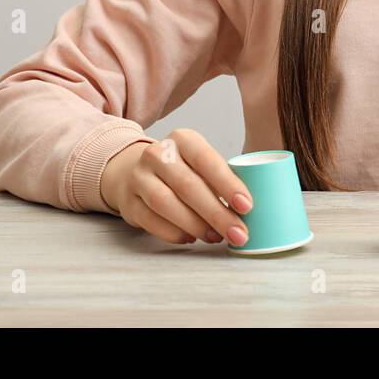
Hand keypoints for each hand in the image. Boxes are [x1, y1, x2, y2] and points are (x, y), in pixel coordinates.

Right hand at [100, 128, 252, 246]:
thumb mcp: (198, 162)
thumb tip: (250, 208)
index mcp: (183, 140)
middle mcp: (157, 154)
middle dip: (217, 214)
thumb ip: (221, 177)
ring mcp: (139, 178)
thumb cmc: (180, 169)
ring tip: (216, 237)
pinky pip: (151, 221)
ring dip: (195, 225)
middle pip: (188, 186)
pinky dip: (174, 233)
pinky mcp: (128, 202)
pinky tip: (191, 238)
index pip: (206, 160)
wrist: (132, 171)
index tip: (247, 206)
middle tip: (238, 233)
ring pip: (166, 204)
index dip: (228, 184)